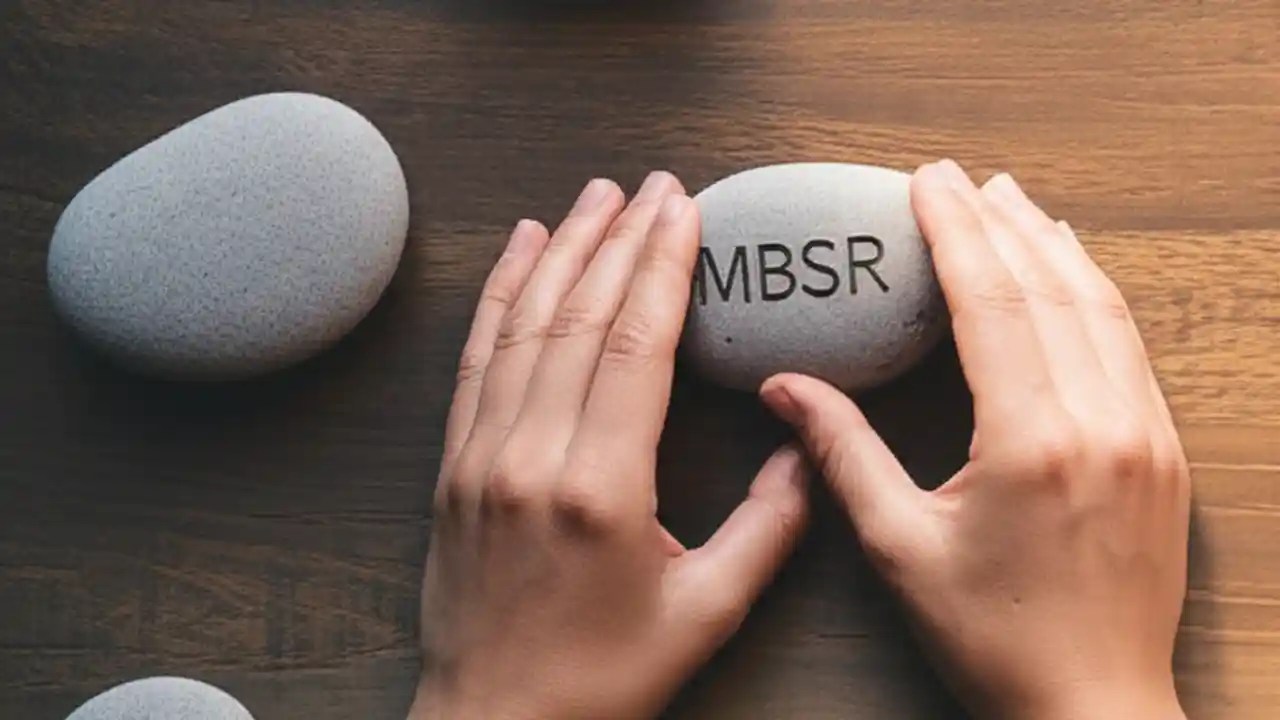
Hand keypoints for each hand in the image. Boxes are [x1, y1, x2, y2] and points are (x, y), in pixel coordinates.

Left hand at [411, 173, 809, 719]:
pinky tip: (517, 252)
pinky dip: (498, 297)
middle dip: (618, 240)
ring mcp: (481, 457)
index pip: (632, 346)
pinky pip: (476, 361)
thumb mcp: (705, 613)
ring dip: (558, 252)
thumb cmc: (601, 680)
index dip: (660, 267)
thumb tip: (804, 452)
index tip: (680, 209)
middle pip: (578, 319)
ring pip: (522, 327)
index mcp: (600, 489)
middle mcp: (531, 458)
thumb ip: (767, 529)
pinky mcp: (454, 467)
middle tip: (650, 185)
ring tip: (590, 197)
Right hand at [762, 160, 1190, 719]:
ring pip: (1102, 308)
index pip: (991, 302)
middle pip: (1050, 287)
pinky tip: (1073, 273)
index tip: (929, 183)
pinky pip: (1131, 346)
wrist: (1092, 707)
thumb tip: (785, 389)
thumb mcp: (901, 548)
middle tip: (961, 177)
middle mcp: (1101, 423)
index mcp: (1031, 441)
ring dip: (1054, 246)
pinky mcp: (1163, 452)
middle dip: (1002, 221)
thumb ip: (844, 454)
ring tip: (1015, 201)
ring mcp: (1144, 435)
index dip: (956, 233)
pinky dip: (1096, 294)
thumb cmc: (992, 638)